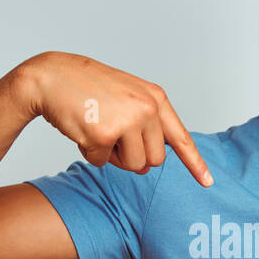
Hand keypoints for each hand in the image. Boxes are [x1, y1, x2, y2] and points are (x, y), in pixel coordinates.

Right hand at [22, 51, 212, 185]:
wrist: (50, 77)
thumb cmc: (87, 89)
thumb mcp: (126, 98)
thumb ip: (145, 127)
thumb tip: (147, 166)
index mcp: (155, 98)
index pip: (180, 137)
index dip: (195, 163)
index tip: (208, 182)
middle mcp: (147, 108)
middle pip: (154, 160)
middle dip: (133, 157)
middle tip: (112, 135)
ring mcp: (128, 121)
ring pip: (132, 166)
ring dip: (112, 157)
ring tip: (97, 129)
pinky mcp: (104, 134)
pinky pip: (101, 163)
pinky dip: (89, 153)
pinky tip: (81, 129)